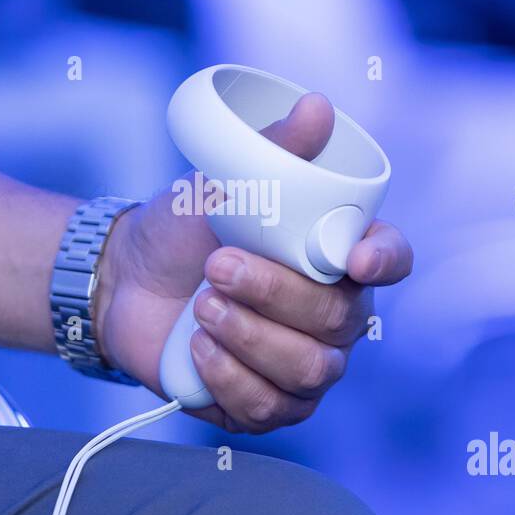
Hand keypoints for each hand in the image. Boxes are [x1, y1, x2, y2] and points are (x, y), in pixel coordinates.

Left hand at [95, 93, 412, 432]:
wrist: (124, 279)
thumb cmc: (184, 227)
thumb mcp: (219, 181)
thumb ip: (272, 150)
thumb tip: (316, 106)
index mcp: (336, 255)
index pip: (390, 259)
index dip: (385, 261)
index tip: (356, 260)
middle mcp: (331, 314)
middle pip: (340, 320)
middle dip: (277, 294)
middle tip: (217, 267)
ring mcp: (302, 364)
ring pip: (311, 370)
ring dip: (250, 336)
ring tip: (200, 306)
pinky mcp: (265, 404)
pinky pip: (271, 408)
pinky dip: (230, 377)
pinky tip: (197, 348)